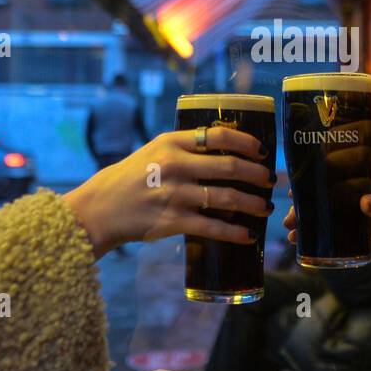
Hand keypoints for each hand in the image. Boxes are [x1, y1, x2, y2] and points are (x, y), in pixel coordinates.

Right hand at [63, 127, 274, 256]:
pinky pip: (213, 227)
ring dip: (252, 204)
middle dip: (257, 174)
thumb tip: (226, 150)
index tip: (262, 151)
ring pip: (226, 197)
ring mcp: (175, 194)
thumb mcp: (153, 151)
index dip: (246, 143)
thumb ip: (184, 149)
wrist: (100, 208)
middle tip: (271, 180)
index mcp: (171, 143)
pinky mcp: (173, 221)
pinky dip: (235, 232)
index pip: (218, 135)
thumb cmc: (130, 178)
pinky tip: (249, 235)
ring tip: (265, 208)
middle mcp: (175, 165)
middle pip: (229, 166)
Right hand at [283, 165, 370, 269]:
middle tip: (288, 220)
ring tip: (293, 235)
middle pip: (328, 195)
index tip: (295, 190)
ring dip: (314, 223)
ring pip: (333, 214)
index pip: (337, 170)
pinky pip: (344, 232)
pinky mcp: (369, 229)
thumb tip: (363, 205)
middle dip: (308, 206)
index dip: (314, 179)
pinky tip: (311, 245)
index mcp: (370, 174)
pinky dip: (328, 237)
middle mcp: (363, 189)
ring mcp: (364, 210)